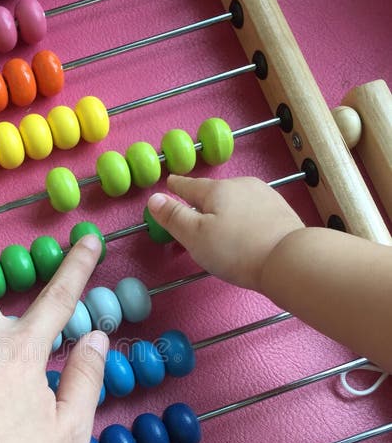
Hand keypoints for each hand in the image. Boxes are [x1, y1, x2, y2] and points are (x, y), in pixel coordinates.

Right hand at [148, 174, 303, 290]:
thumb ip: (173, 216)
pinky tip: (244, 232)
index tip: (170, 183)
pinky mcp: (281, 211)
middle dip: (202, 202)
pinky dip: (243, 218)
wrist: (289, 259)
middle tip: (193, 216)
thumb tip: (153, 198)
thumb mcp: (195, 236)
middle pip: (214, 192)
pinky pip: (253, 210)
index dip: (177, 186)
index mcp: (217, 190)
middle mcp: (241, 185)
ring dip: (225, 210)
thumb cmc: (236, 250)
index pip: (190, 185)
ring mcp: (264, 196)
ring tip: (220, 227)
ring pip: (235, 200)